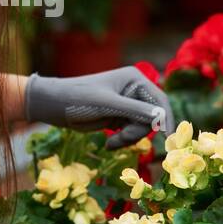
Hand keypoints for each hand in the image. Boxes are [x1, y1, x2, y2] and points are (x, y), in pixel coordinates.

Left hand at [23, 66, 171, 149]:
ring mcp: (127, 105)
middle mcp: (134, 90)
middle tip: (119, 140)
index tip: (169, 140)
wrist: (53, 106)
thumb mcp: (107, 105)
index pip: (160, 101)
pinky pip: (131, 133)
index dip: (166, 120)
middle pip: (152, 118)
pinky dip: (122, 140)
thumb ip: (135, 110)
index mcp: (135, 79)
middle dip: (137, 132)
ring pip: (142, 128)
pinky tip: (108, 144)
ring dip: (128, 138)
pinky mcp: (119, 117)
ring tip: (111, 142)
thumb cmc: (78, 99)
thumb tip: (162, 116)